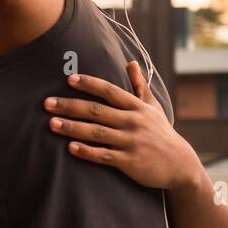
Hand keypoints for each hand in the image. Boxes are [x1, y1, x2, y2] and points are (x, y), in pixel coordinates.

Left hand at [42, 61, 198, 191]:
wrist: (180, 165)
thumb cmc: (161, 133)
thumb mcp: (153, 108)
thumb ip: (139, 86)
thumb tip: (131, 62)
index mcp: (137, 107)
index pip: (110, 91)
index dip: (89, 84)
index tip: (69, 79)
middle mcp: (133, 122)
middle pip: (97, 111)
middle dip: (70, 106)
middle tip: (46, 103)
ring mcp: (131, 142)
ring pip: (97, 132)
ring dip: (72, 128)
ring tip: (51, 124)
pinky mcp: (129, 161)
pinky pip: (104, 155)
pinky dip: (87, 152)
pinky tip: (70, 148)